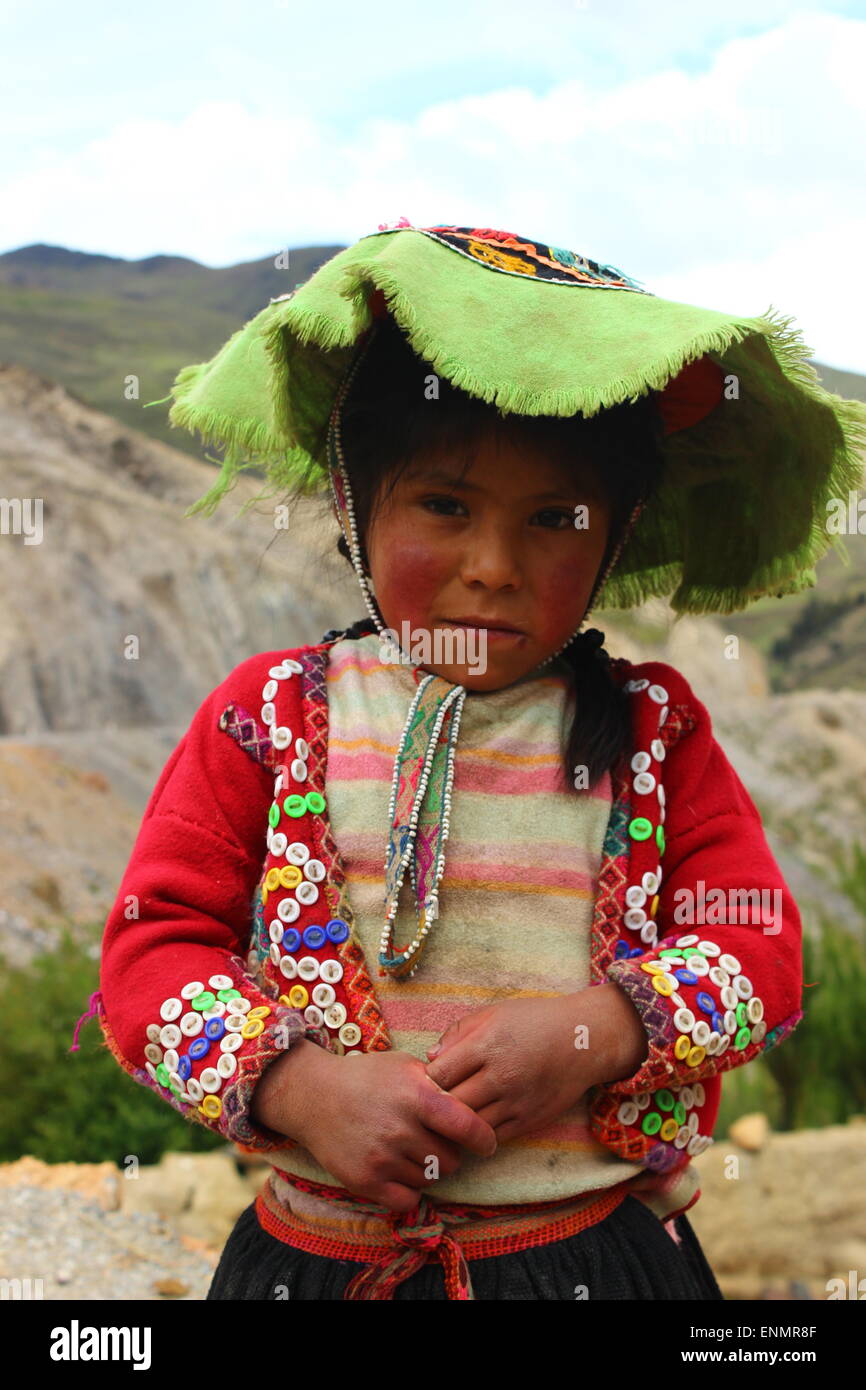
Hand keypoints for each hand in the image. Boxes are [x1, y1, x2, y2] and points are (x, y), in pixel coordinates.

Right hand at [279, 1045, 497, 1212]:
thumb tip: (474, 1099)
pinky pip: (408, 1200)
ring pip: (429, 1180)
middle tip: (431, 1141)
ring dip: (425, 1169)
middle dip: (447, 1153)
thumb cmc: (366, 1077)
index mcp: (417, 1096)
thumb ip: (440, 1082)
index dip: (483, 1139)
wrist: (314, 1097)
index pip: (468, 1128)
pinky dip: (409, 1190)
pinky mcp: (365, 1180)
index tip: (486, 1143)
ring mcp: (382, 1157)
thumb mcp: (405, 1066)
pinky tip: (399, 1172)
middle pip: (451, 1160)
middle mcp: (401, 1129)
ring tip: (407, 1150)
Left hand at [423, 986, 647, 1143]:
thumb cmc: (534, 1021)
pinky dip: (480, 1132)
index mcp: (487, 1045)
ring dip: (456, 1123)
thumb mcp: (493, 1013)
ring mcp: (516, 1102)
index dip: (427, 1079)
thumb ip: (458, 1033)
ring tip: (451, 1115)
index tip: (427, 1078)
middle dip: (436, 1105)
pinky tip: (476, 1121)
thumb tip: (430, 1058)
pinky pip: (493, 1137)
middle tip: (431, 1102)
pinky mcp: (529, 1121)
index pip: (439, 1075)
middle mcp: (500, 1077)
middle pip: (451, 1105)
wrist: (583, 1041)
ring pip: (470, 1126)